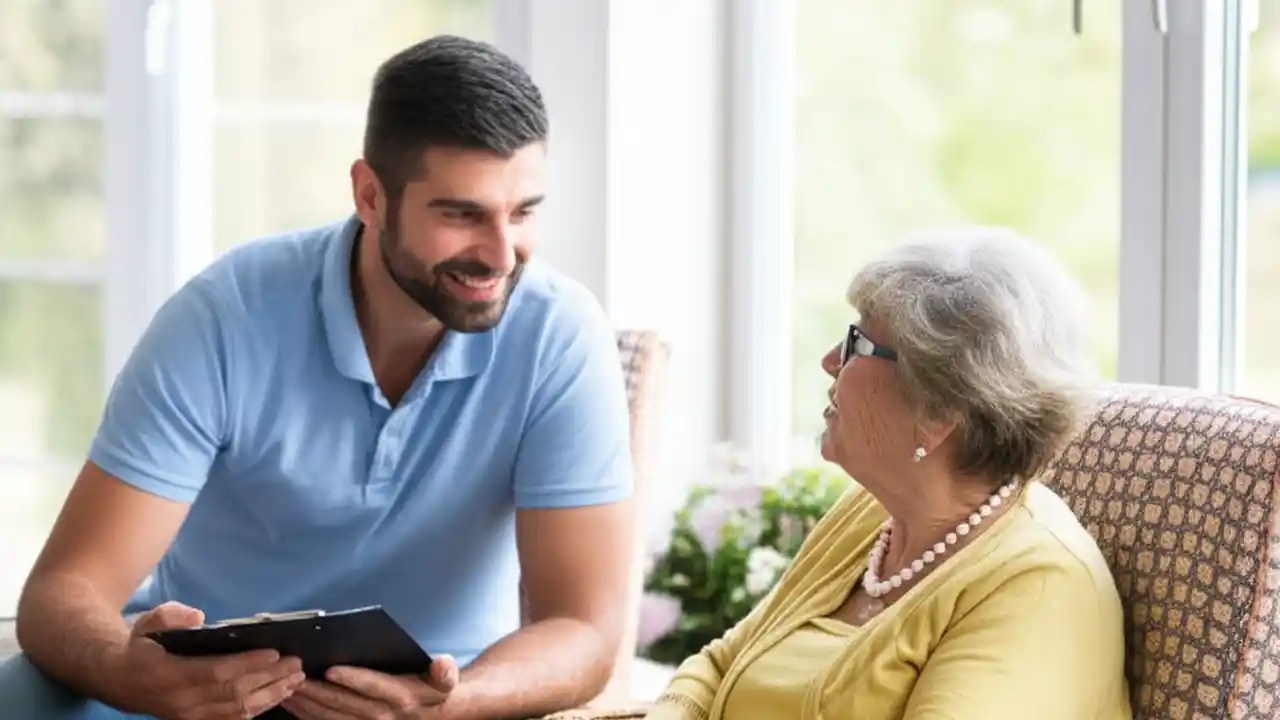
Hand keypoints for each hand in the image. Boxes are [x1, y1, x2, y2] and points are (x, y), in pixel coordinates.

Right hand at [109, 601, 306, 719]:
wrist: (116, 678)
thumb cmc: (140, 645)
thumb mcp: (149, 622)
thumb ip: (171, 617)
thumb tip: (198, 617)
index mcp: (169, 674)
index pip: (216, 672)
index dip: (248, 664)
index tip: (275, 653)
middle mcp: (181, 702)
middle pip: (233, 693)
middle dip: (269, 678)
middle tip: (296, 663)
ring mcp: (189, 716)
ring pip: (237, 711)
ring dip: (271, 695)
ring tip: (295, 679)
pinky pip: (232, 719)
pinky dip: (258, 709)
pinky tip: (277, 695)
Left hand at [281, 654, 458, 719]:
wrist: (437, 713)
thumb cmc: (435, 688)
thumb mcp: (445, 678)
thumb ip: (445, 672)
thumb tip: (444, 666)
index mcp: (402, 697)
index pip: (375, 687)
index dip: (354, 679)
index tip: (332, 669)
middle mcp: (383, 715)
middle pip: (345, 705)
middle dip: (318, 693)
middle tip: (295, 677)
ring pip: (332, 718)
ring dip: (308, 705)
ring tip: (286, 689)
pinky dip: (308, 716)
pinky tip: (292, 703)